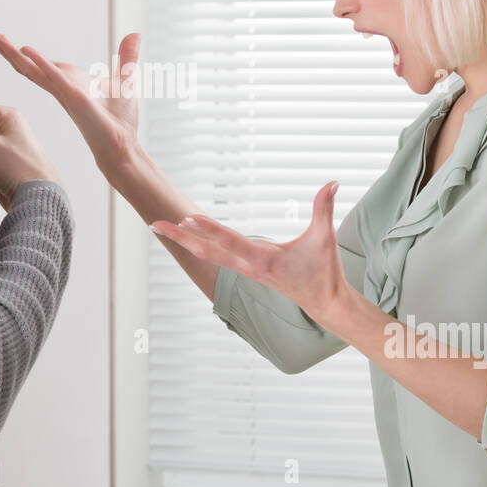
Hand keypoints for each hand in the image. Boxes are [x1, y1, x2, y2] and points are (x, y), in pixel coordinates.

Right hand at [0, 30, 140, 173]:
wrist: (123, 146)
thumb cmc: (120, 121)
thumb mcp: (125, 79)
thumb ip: (126, 56)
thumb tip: (134, 34)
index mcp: (66, 81)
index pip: (36, 63)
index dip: (16, 51)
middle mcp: (59, 86)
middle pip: (24, 64)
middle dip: (3, 48)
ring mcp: (64, 92)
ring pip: (31, 69)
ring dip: (11, 52)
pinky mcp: (74, 98)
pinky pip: (54, 77)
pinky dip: (40, 63)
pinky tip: (26, 51)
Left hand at [148, 180, 347, 323]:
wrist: (325, 304)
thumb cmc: (324, 272)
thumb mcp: (325, 239)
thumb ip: (325, 208)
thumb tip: (333, 181)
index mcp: (263, 260)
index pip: (230, 240)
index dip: (209, 228)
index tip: (188, 217)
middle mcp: (248, 266)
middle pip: (206, 250)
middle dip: (179, 237)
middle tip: (153, 223)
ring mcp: (245, 269)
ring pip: (208, 254)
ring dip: (184, 240)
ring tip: (162, 227)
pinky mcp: (247, 270)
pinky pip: (216, 256)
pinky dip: (199, 245)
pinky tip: (188, 238)